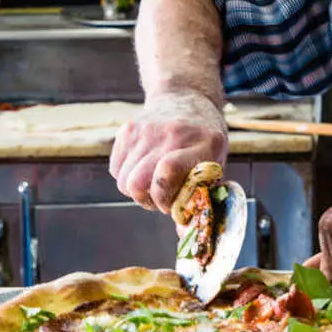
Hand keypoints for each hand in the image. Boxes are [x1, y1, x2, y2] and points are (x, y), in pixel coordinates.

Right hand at [110, 91, 227, 212]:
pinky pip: (115, 170)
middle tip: (163, 199)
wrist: (186, 95)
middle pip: (138, 183)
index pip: (167, 173)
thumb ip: (203, 197)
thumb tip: (183, 235)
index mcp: (202, 143)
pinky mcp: (127, 129)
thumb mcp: (216, 162)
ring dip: (137, 192)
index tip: (175, 206)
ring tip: (153, 183)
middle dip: (149, 201)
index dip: (165, 198)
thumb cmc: (203, 138)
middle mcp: (171, 133)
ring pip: (124, 182)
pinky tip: (144, 168)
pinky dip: (126, 177)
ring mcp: (145, 130)